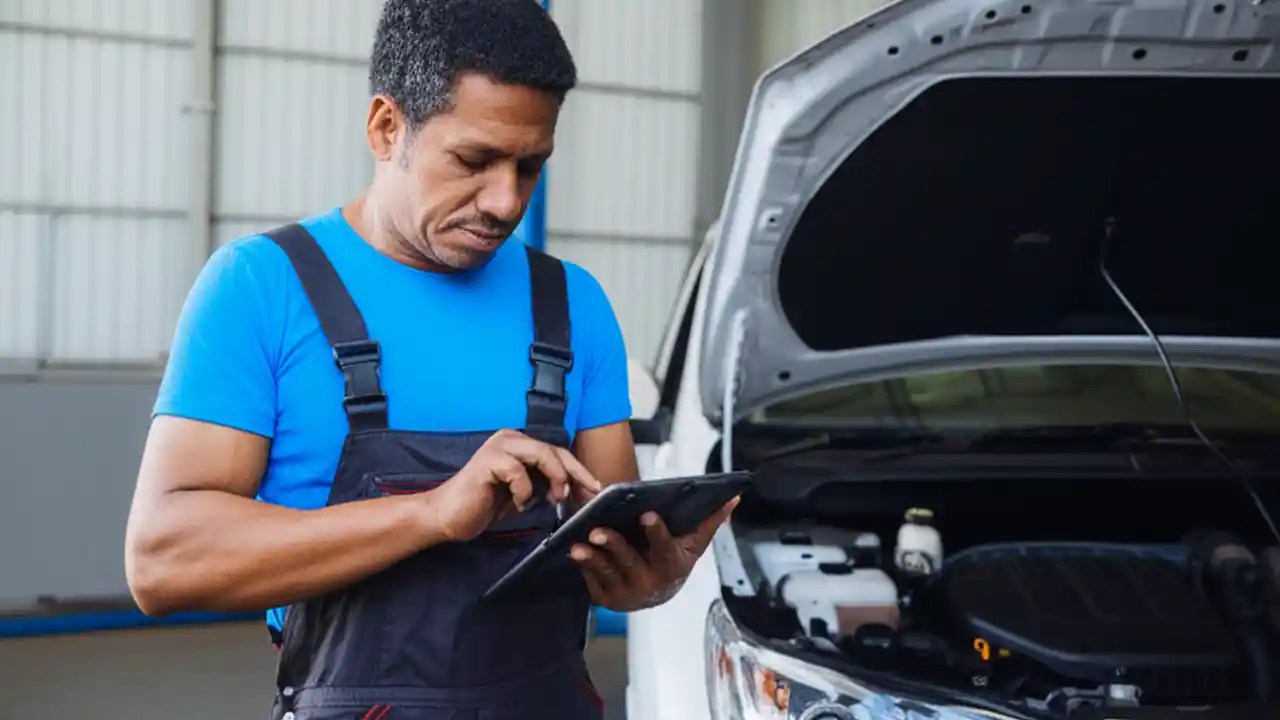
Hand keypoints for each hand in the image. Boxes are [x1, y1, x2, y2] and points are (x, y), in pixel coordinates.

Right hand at [430, 429, 600, 542]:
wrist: (448, 517)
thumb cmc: (483, 506)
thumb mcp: (523, 495)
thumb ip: (544, 486)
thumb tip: (576, 490)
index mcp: (518, 445)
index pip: (556, 452)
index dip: (578, 470)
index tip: (594, 489)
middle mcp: (510, 439)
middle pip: (554, 450)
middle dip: (576, 473)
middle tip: (589, 493)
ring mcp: (498, 447)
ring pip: (541, 453)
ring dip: (555, 478)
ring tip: (556, 498)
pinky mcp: (487, 460)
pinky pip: (518, 472)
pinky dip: (524, 491)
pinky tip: (517, 504)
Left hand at [569, 496, 739, 611]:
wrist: (658, 593)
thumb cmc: (674, 560)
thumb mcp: (693, 544)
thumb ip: (710, 521)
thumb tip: (733, 498)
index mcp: (671, 566)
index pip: (664, 548)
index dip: (656, 533)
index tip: (647, 515)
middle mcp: (650, 584)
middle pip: (630, 563)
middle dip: (615, 546)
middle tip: (598, 530)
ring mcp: (627, 594)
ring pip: (608, 573)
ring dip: (593, 559)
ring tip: (578, 545)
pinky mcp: (607, 599)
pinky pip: (592, 582)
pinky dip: (583, 567)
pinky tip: (574, 552)